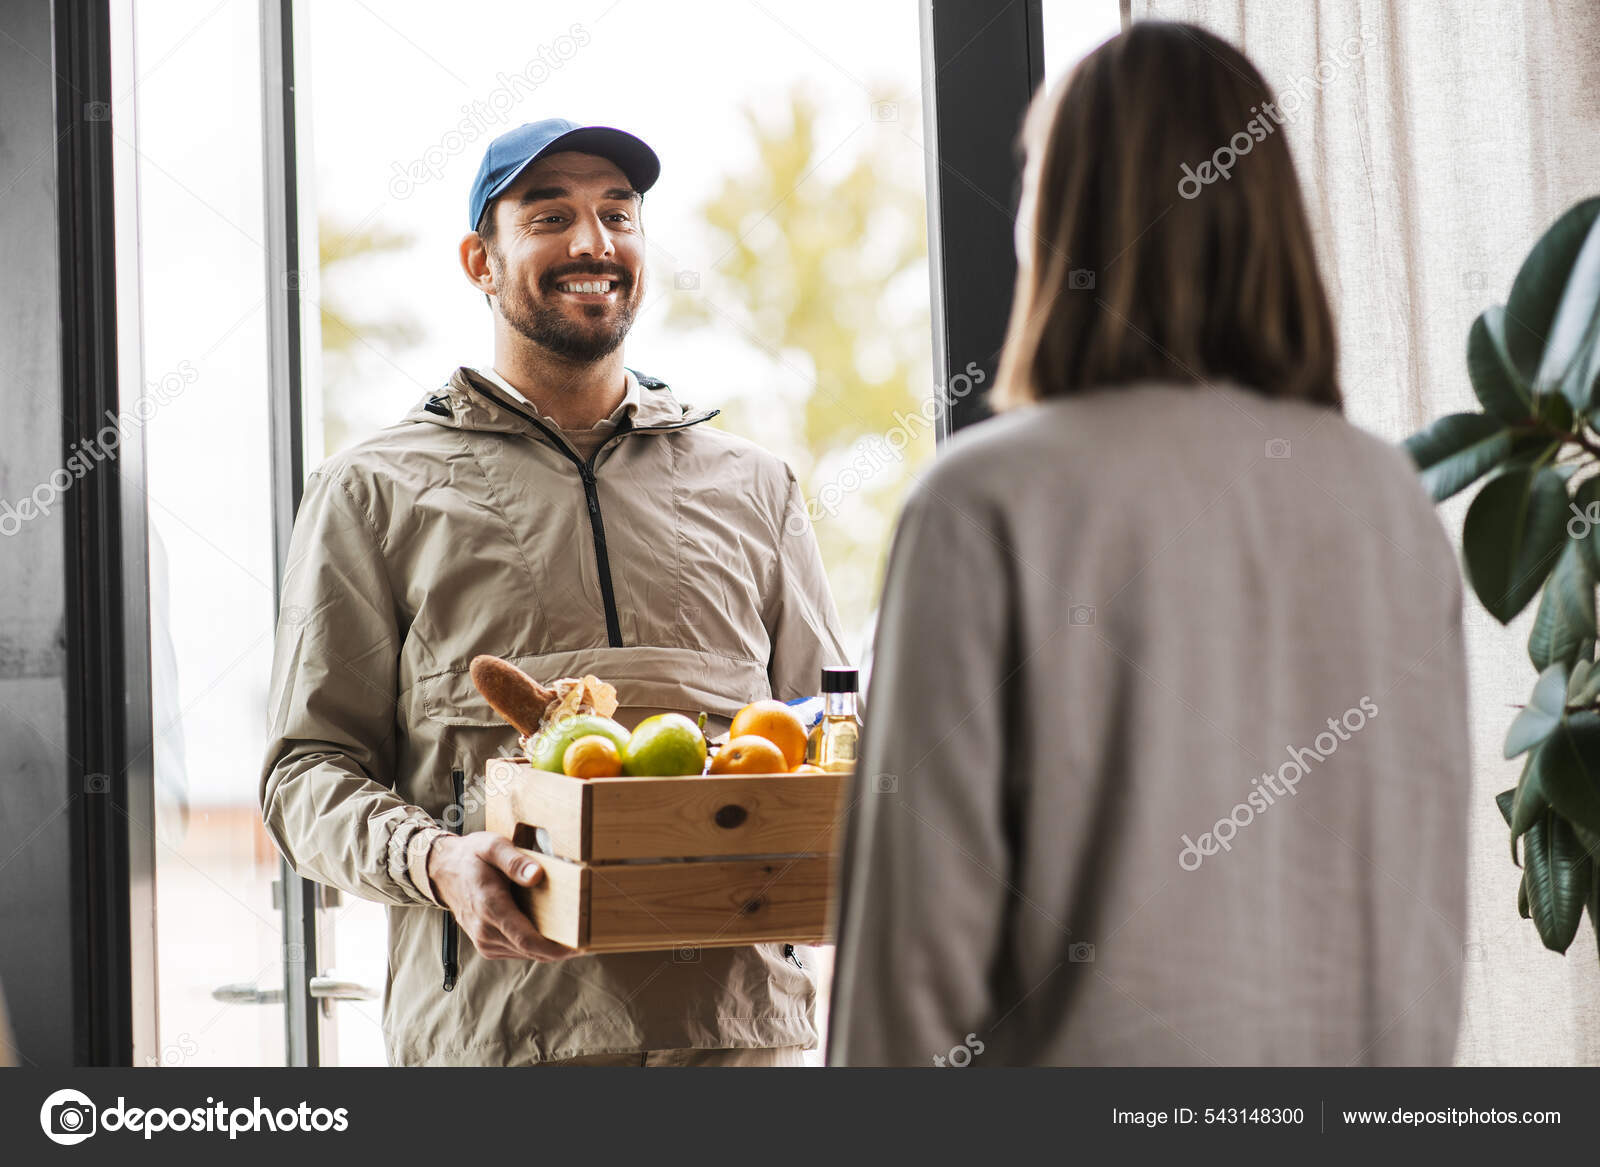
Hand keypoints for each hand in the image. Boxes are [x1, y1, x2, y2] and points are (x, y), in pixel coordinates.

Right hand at [426, 832, 577, 961]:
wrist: (443, 871)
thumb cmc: (471, 856)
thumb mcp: (492, 846)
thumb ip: (514, 861)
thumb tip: (537, 876)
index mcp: (490, 908)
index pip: (528, 940)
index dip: (557, 948)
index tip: (582, 946)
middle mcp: (486, 931)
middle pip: (532, 950)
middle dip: (562, 948)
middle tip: (591, 938)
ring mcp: (485, 941)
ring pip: (527, 953)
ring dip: (551, 947)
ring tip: (577, 933)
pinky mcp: (487, 945)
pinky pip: (518, 950)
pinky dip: (537, 944)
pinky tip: (552, 930)